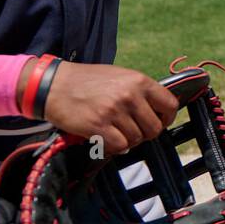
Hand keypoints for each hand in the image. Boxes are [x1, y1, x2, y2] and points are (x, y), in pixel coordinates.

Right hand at [36, 62, 180, 155]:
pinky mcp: (99, 126)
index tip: (159, 121)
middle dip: (145, 134)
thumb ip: (140, 91)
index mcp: (139, 81)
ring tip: (114, 131)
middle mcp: (130, 95)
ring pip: (136, 139)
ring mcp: (115, 111)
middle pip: (154, 128)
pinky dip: (115, 147)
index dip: (166, 118)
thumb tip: (159, 110)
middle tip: (132, 130)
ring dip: (127, 140)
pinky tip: (105, 137)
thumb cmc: (88, 81)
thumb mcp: (119, 76)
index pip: (170, 105)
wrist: (54, 85)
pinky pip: (120, 146)